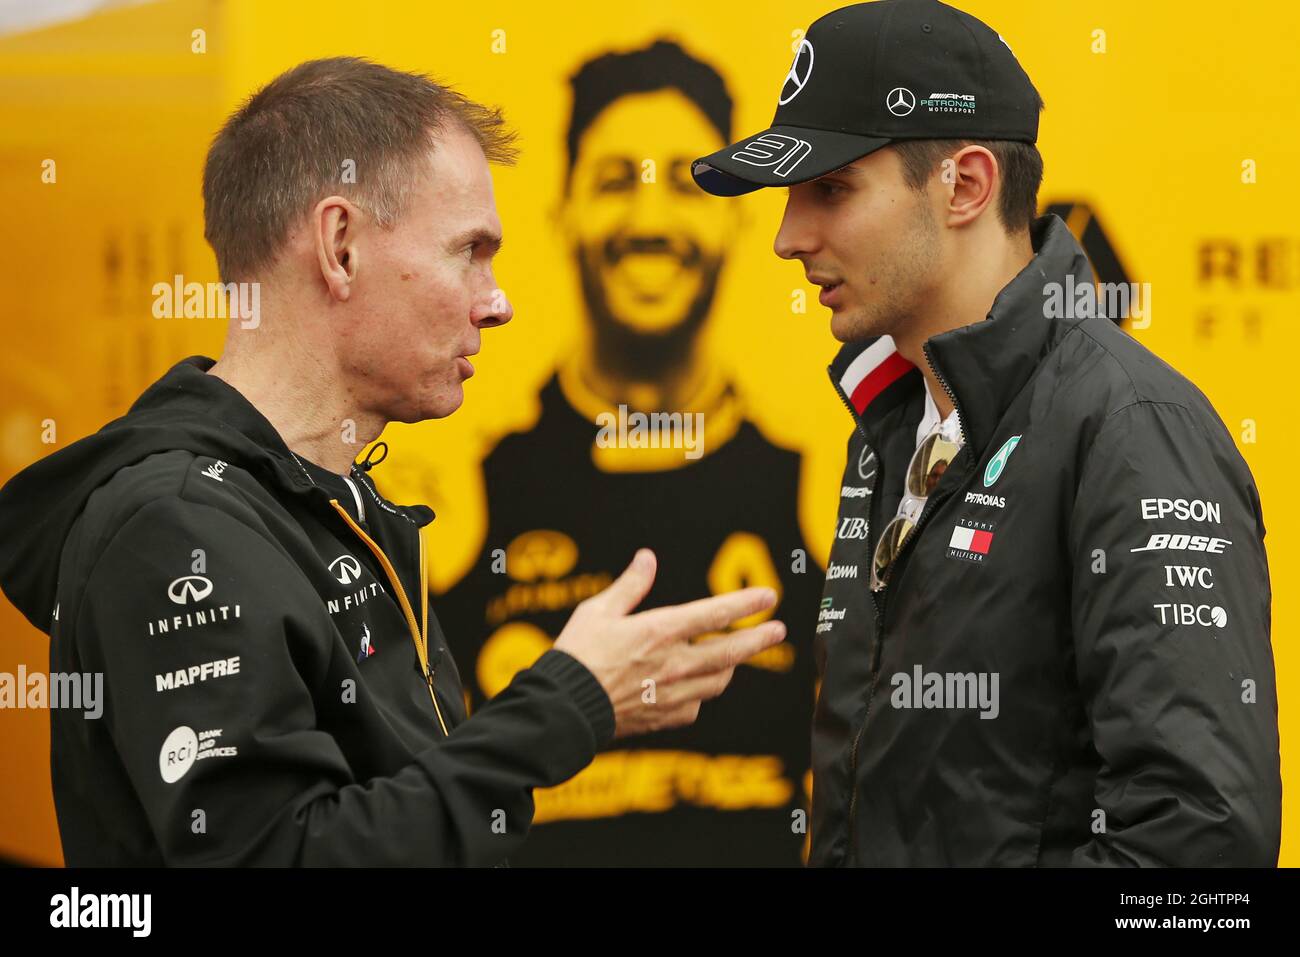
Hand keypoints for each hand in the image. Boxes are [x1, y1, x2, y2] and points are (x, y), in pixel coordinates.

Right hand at [554, 548, 783, 737]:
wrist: (565, 710)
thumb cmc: (577, 657)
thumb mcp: (597, 611)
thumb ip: (629, 586)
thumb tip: (647, 559)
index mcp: (660, 631)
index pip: (716, 613)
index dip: (745, 603)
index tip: (768, 597)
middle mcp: (675, 663)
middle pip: (732, 651)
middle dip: (759, 639)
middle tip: (778, 631)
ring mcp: (675, 693)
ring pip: (720, 680)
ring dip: (732, 665)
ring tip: (737, 657)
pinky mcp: (667, 717)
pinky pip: (697, 704)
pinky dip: (702, 692)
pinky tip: (696, 687)